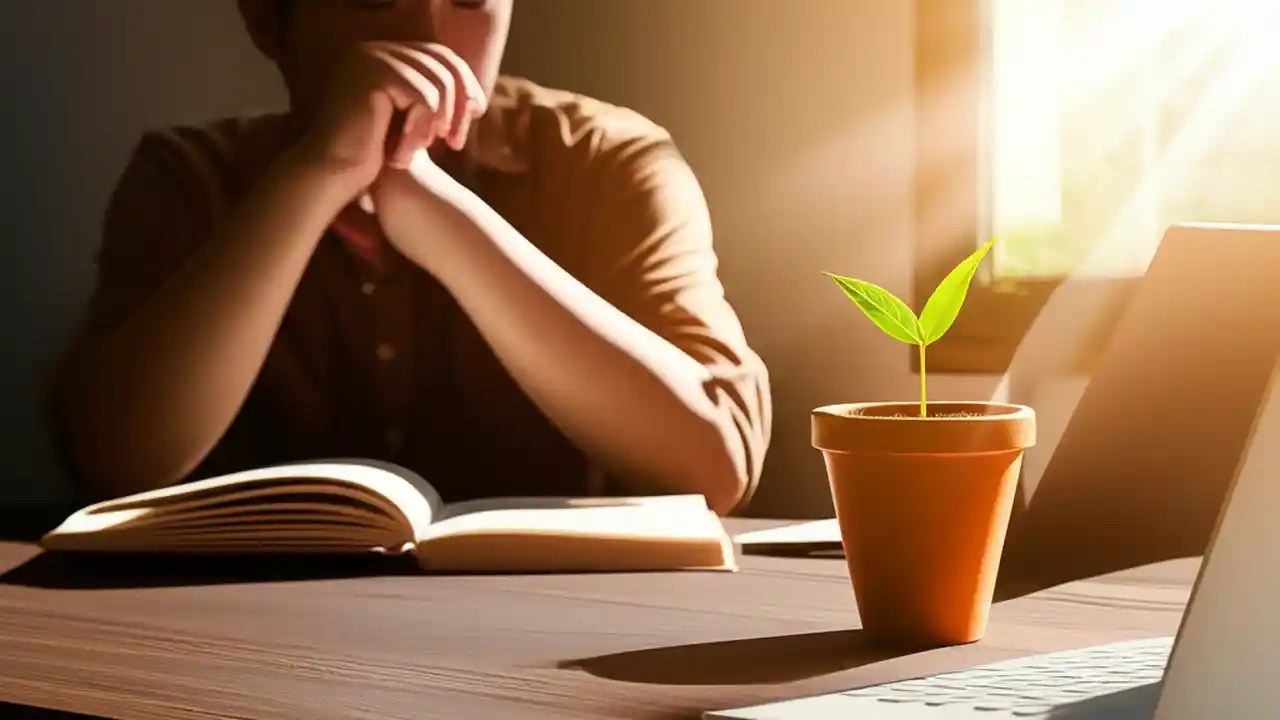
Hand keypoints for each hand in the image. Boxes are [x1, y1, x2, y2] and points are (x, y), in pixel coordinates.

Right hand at [294, 41, 486, 197]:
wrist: (331, 176)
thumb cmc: (370, 156)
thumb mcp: (409, 122)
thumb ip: (435, 100)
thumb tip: (476, 96)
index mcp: (384, 55)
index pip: (442, 56)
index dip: (464, 85)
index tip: (472, 118)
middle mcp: (376, 49)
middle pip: (444, 63)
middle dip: (460, 103)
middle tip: (456, 142)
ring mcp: (373, 58)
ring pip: (438, 82)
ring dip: (438, 122)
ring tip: (421, 149)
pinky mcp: (374, 76)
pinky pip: (424, 97)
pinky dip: (422, 130)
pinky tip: (404, 153)